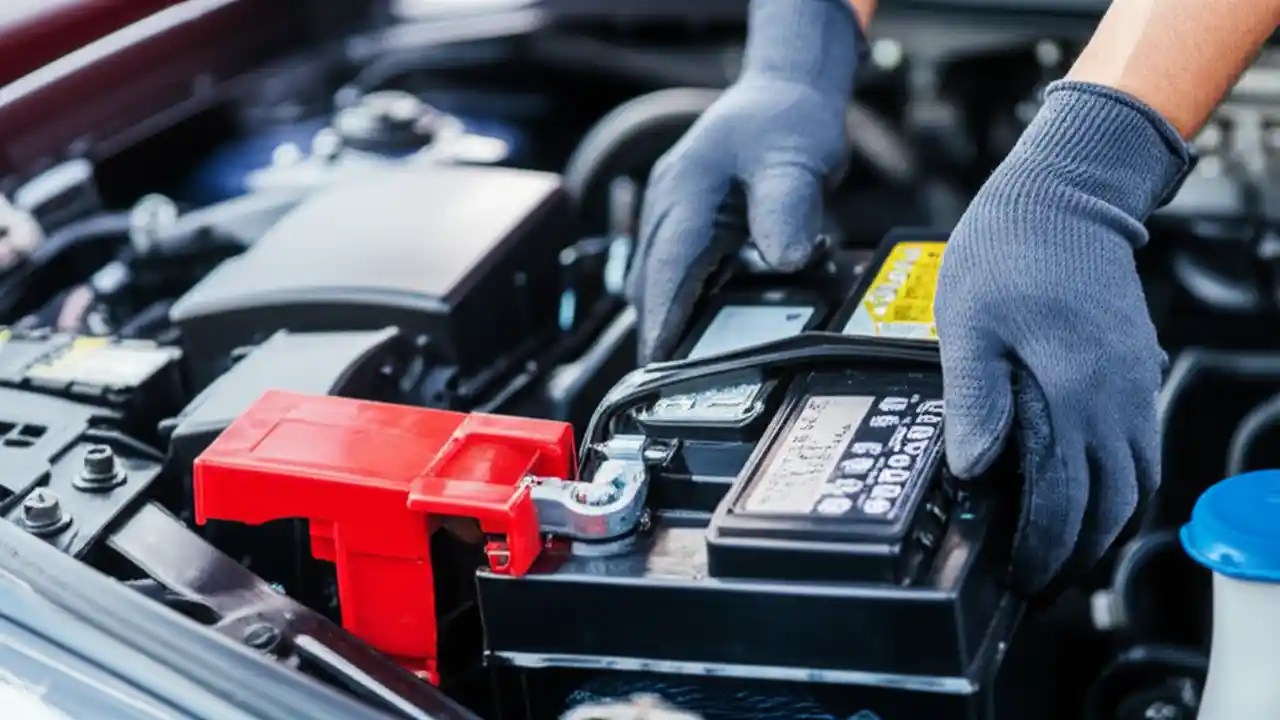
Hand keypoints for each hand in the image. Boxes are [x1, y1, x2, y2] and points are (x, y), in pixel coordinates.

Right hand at [628, 0, 862, 362]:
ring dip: (667, 315)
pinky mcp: (685, 218)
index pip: (668, 264)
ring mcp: (672, 209)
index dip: (662, 318)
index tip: (658, 363)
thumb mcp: (795, 160)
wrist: (785, 91)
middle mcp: (670, 200)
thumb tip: (784, 258)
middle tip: (669, 383)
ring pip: (655, 276)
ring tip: (685, 363)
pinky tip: (704, 321)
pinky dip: (682, 296)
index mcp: (687, 188)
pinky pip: (673, 266)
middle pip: (650, 279)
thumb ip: (787, 207)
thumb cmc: (788, 119)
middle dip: (657, 330)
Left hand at [935, 82, 1193, 595]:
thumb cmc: (1011, 245)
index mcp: (1074, 389)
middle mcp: (1116, 394)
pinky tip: (1091, 489)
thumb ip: (974, 399)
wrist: (1065, 191)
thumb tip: (971, 467)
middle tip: (1045, 578)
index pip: (1070, 498)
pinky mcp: (1135, 367)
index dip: (1049, 547)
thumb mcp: (968, 323)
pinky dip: (1122, 482)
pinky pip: (1141, 445)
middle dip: (1082, 550)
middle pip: (1116, 502)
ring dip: (1108, 521)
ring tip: (1068, 547)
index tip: (1027, 575)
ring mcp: (1133, 380)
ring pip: (1139, 479)